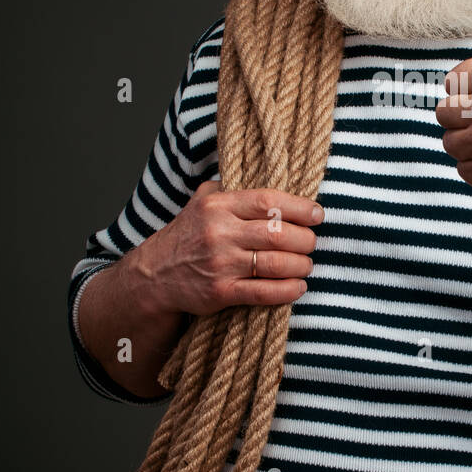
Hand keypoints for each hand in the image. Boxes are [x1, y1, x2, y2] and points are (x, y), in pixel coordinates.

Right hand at [130, 180, 322, 316]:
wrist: (153, 275)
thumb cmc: (188, 234)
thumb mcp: (202, 201)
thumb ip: (232, 189)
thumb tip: (271, 178)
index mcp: (218, 206)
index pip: (269, 201)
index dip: (300, 208)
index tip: (318, 214)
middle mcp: (219, 233)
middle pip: (278, 233)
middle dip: (305, 240)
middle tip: (312, 243)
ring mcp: (220, 264)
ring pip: (276, 263)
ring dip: (301, 265)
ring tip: (306, 264)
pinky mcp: (220, 292)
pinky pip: (263, 292)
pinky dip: (288, 291)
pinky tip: (298, 287)